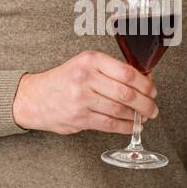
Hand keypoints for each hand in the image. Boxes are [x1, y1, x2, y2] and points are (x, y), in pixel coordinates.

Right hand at [12, 50, 157, 135]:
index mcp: (90, 60)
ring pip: (120, 109)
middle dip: (145, 103)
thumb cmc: (63, 81)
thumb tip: (143, 80)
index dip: (145, 84)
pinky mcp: (80, 118)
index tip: (152, 90)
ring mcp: (82, 99)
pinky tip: (132, 126)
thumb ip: (110, 70)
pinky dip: (125, 127)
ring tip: (143, 117)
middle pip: (126, 92)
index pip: (126, 72)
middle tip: (153, 108)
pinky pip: (110, 124)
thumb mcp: (83, 65)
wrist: (33, 98)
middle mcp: (85, 77)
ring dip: (137, 116)